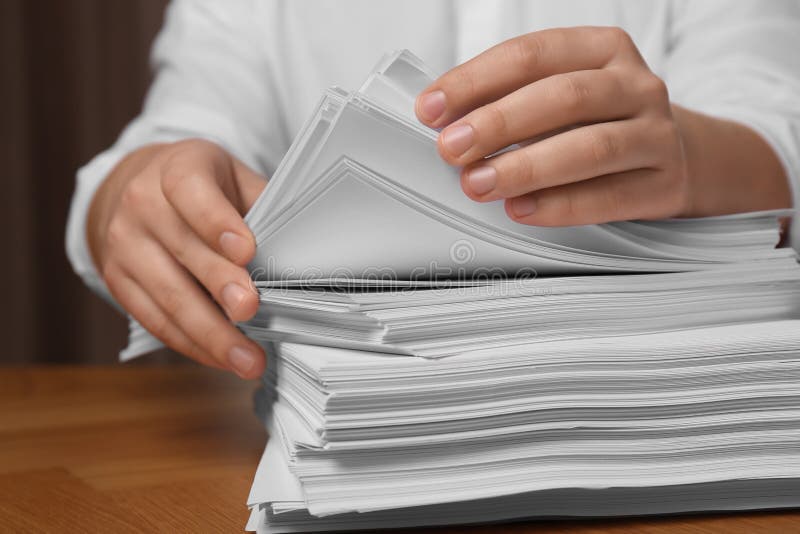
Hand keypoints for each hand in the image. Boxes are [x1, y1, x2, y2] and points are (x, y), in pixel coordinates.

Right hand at [88, 139, 266, 378]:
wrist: (134, 191)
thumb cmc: (199, 187)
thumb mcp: (231, 177)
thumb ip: (262, 204)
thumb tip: (303, 244)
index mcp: (176, 169)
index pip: (191, 191)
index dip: (217, 222)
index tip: (246, 251)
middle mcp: (142, 204)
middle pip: (183, 250)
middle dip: (220, 286)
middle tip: (250, 309)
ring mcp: (125, 246)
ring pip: (168, 296)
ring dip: (210, 333)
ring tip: (247, 359)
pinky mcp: (119, 283)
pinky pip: (156, 320)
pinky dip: (192, 344)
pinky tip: (222, 358)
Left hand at [416, 27, 789, 224]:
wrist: (682, 156)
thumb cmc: (601, 123)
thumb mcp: (564, 94)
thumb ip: (512, 100)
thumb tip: (444, 122)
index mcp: (602, 49)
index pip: (532, 54)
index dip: (475, 81)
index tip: (430, 109)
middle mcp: (635, 85)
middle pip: (564, 97)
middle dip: (499, 123)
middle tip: (451, 148)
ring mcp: (656, 134)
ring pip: (590, 147)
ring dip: (526, 167)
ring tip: (478, 184)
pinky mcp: (664, 183)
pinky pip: (609, 196)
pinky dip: (560, 205)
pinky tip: (520, 210)